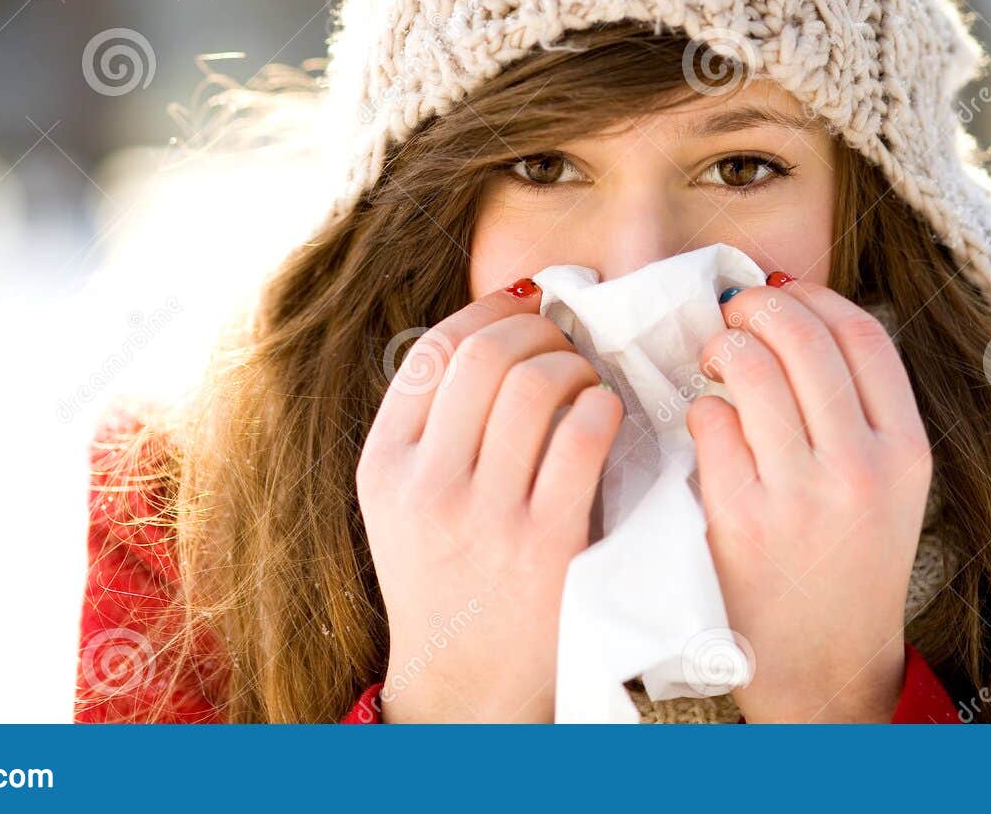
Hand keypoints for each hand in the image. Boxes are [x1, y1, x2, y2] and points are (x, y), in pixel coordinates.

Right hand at [356, 280, 623, 721]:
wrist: (465, 684)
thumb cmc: (444, 578)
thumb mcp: (402, 503)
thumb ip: (428, 427)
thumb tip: (486, 329)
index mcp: (385, 466)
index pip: (432, 351)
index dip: (487, 310)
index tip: (521, 305)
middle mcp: (428, 487)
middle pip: (485, 355)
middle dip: (536, 328)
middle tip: (562, 338)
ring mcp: (487, 516)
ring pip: (535, 384)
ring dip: (573, 364)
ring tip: (585, 380)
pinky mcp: (548, 544)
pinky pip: (583, 436)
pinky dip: (602, 406)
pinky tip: (604, 414)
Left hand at [686, 277, 932, 722]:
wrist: (825, 668)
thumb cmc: (850, 565)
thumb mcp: (890, 486)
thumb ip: (861, 410)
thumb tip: (798, 314)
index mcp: (907, 452)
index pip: (863, 335)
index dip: (814, 296)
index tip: (783, 290)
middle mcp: (861, 467)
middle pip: (802, 337)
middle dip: (757, 306)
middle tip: (734, 312)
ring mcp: (799, 493)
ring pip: (749, 367)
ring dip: (723, 347)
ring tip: (715, 361)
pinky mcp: (740, 518)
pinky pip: (710, 422)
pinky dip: (700, 408)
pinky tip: (707, 423)